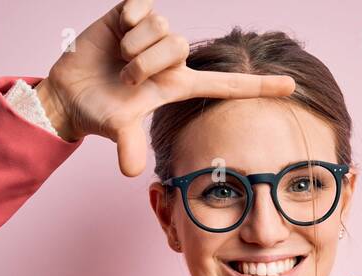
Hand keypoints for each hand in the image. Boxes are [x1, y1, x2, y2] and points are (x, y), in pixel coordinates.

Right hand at [34, 0, 295, 175]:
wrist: (69, 93)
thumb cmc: (99, 114)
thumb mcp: (117, 130)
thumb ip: (129, 146)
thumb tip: (131, 172)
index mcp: (177, 86)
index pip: (226, 85)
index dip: (258, 86)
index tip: (292, 87)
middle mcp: (171, 59)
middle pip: (177, 46)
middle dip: (146, 64)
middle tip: (126, 79)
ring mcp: (153, 35)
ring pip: (160, 27)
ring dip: (133, 47)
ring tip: (119, 58)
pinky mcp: (133, 13)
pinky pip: (143, 6)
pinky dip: (128, 19)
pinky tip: (118, 30)